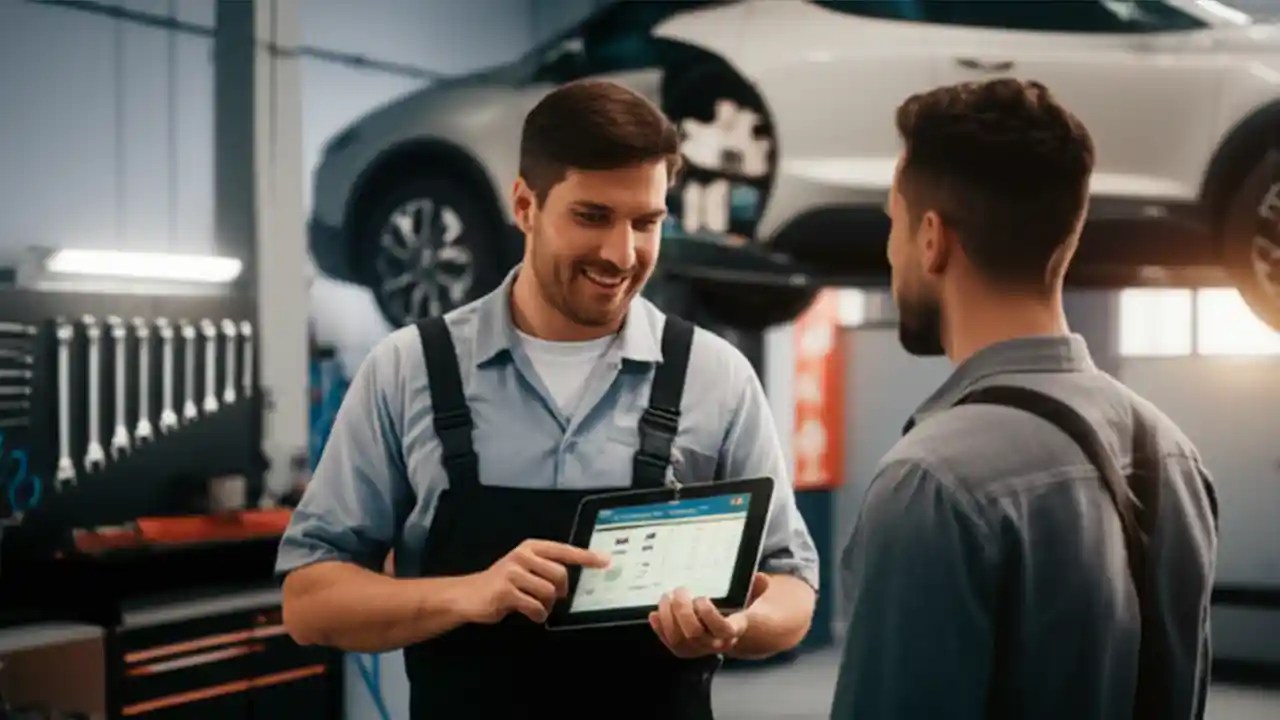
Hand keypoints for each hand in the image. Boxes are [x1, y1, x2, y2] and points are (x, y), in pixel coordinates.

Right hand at [460, 539, 609, 624]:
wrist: (468, 595)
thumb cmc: (501, 583)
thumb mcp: (524, 567)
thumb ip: (545, 567)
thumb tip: (571, 579)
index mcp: (531, 547)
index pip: (564, 550)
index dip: (586, 556)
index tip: (605, 561)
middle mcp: (523, 556)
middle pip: (560, 574)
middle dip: (560, 591)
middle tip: (551, 597)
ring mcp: (513, 572)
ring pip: (549, 592)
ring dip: (546, 604)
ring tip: (535, 604)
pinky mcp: (506, 591)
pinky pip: (536, 607)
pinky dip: (537, 614)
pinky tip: (530, 613)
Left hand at [649, 573, 770, 658]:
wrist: (732, 629)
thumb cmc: (739, 608)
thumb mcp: (752, 597)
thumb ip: (757, 587)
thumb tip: (761, 578)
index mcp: (734, 629)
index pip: (723, 629)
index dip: (710, 615)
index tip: (702, 598)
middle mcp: (716, 643)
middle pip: (694, 633)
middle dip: (683, 610)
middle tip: (680, 590)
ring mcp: (698, 648)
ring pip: (678, 639)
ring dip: (668, 617)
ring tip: (666, 597)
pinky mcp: (684, 649)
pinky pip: (669, 643)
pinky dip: (660, 629)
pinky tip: (654, 614)